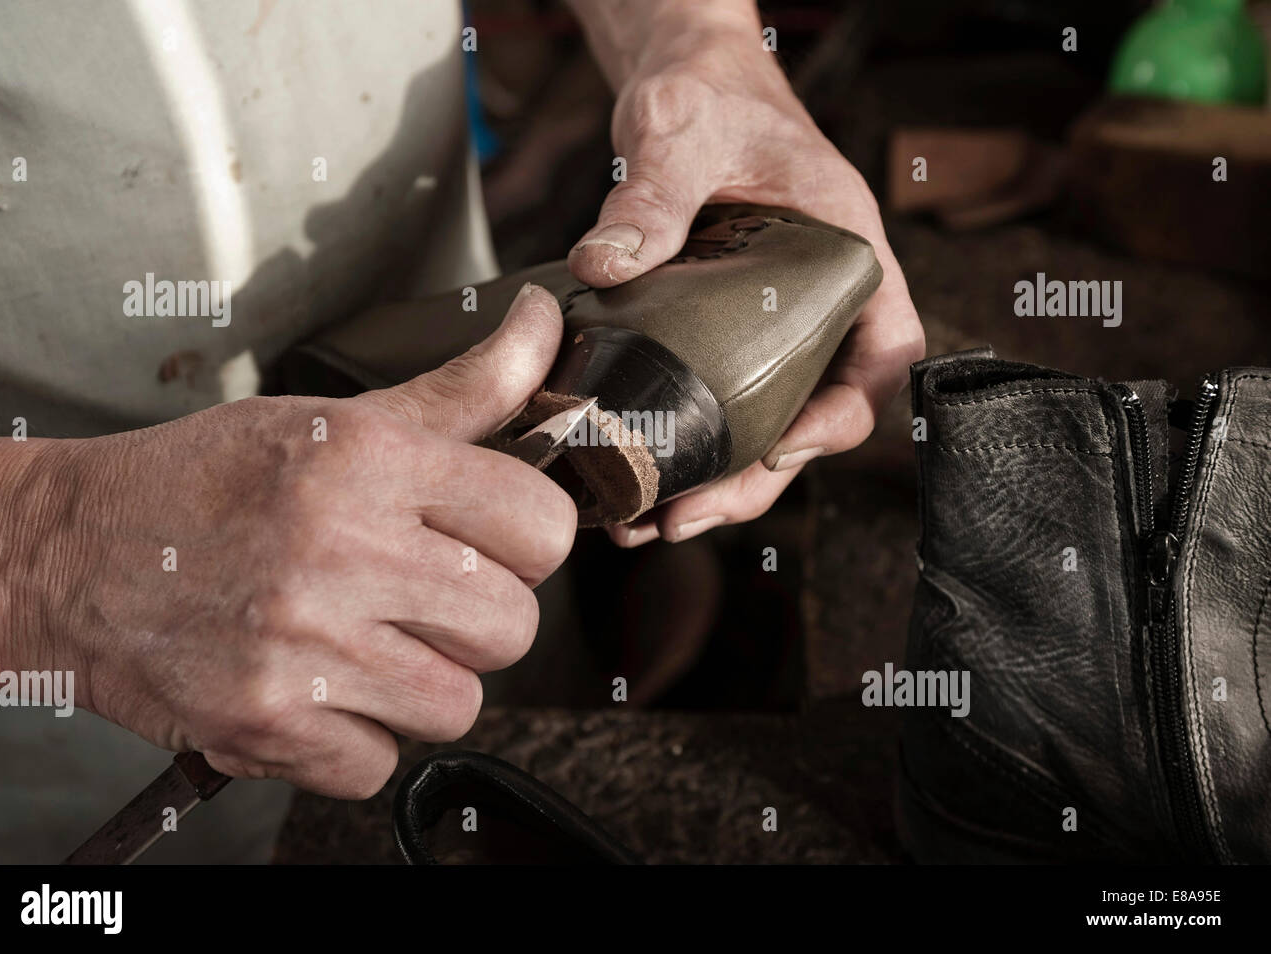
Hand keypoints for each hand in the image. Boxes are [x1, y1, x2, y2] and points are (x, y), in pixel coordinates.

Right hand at [0, 286, 574, 798]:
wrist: (69, 552)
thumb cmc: (207, 479)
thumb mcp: (336, 418)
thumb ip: (461, 391)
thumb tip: (541, 327)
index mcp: (368, 462)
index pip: (541, 525)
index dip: (527, 541)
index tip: (493, 543)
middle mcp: (339, 551)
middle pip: (512, 627)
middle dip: (478, 619)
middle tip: (421, 598)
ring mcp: (301, 646)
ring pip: (457, 705)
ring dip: (421, 685)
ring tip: (365, 646)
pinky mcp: (264, 724)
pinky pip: (379, 763)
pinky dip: (355, 740)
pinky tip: (318, 691)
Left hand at [567, 3, 923, 544]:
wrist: (683, 74)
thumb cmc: (710, 90)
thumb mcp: (680, 133)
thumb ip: (650, 195)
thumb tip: (605, 263)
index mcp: (846, 248)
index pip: (885, 350)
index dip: (848, 412)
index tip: (786, 446)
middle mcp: (817, 295)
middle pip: (815, 412)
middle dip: (757, 478)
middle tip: (687, 517)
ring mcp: (771, 318)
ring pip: (764, 419)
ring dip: (716, 478)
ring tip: (648, 521)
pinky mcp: (721, 327)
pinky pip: (717, 397)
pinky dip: (683, 442)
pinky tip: (631, 472)